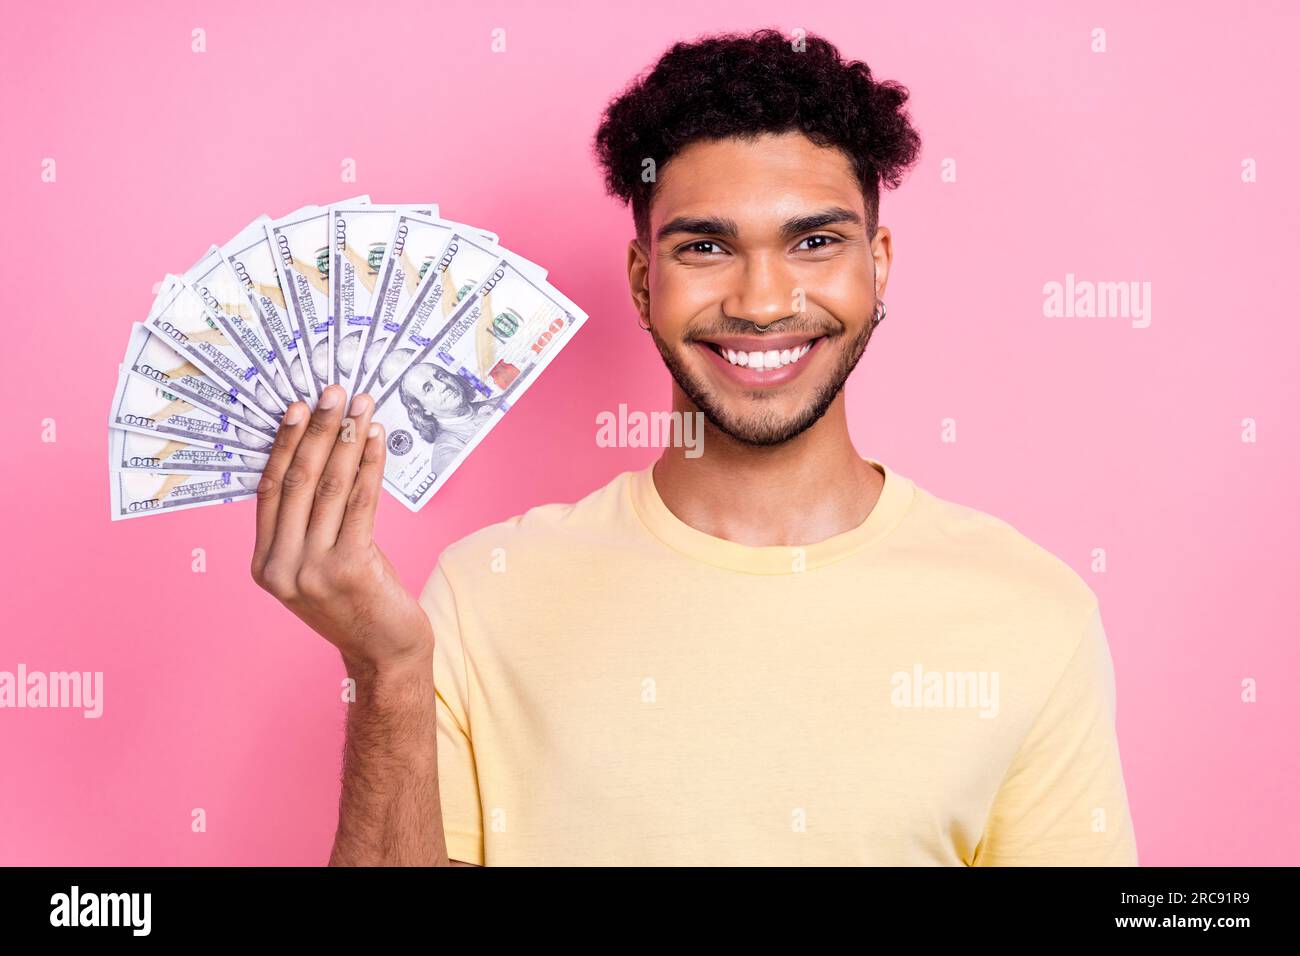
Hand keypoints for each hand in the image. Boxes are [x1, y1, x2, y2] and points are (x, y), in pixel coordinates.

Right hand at [251, 384, 432, 670]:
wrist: (385, 653)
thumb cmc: (356, 602)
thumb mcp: (317, 563)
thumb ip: (308, 522)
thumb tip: (320, 452)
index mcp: (265, 564)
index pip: (269, 490)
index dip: (284, 444)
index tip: (297, 406)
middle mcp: (281, 568)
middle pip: (297, 482)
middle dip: (317, 430)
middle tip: (332, 392)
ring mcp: (313, 571)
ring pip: (329, 488)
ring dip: (346, 440)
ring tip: (359, 406)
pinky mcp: (349, 569)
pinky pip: (360, 503)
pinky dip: (369, 465)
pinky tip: (377, 439)